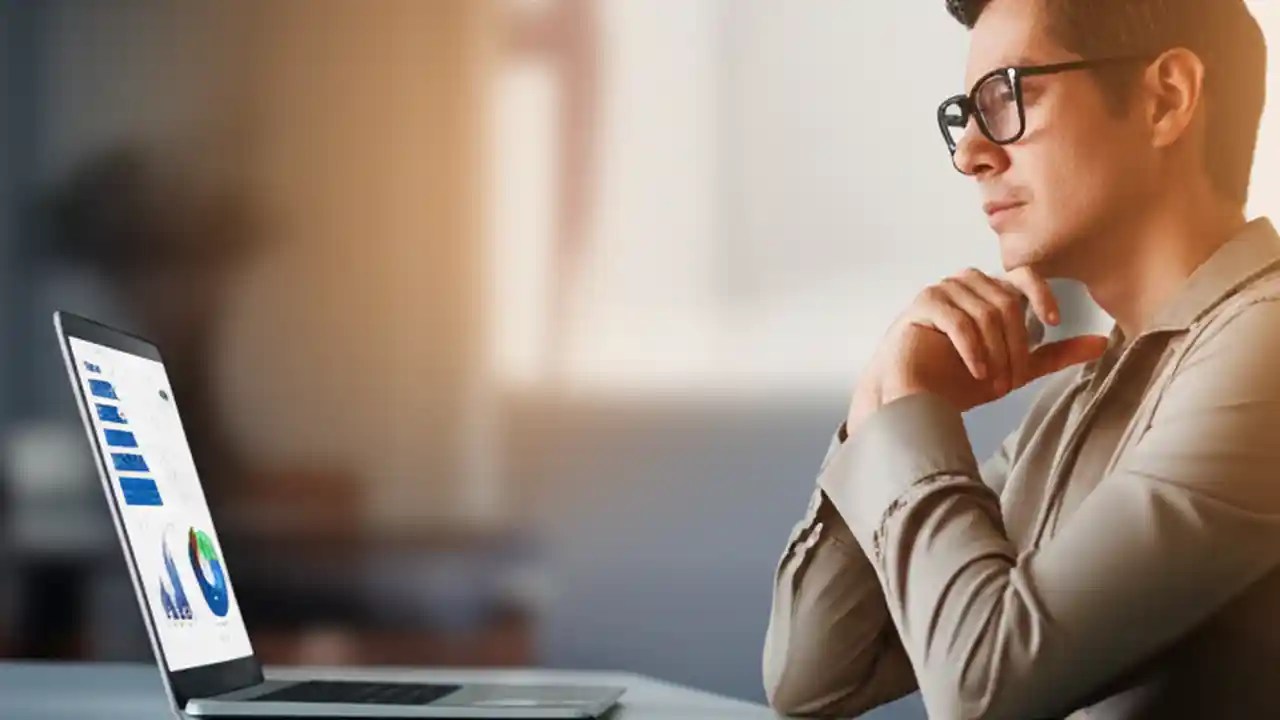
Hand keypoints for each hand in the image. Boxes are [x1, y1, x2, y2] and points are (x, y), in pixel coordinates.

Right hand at [848, 267, 1108, 432]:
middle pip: (1007, 301)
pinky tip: (976, 370)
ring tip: (989, 379)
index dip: (1041, 293)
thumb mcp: (1015, 369)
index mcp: (990, 293)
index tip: (1053, 321)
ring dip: (994, 351)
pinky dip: (972, 349)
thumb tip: (1102, 343)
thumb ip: (1054, 354)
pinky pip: (959, 319)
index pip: (1023, 275)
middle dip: (1015, 346)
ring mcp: (944, 290)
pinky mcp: (923, 303)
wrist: (914, 399)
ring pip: (986, 311)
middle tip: (1009, 380)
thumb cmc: (957, 380)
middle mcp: (968, 284)